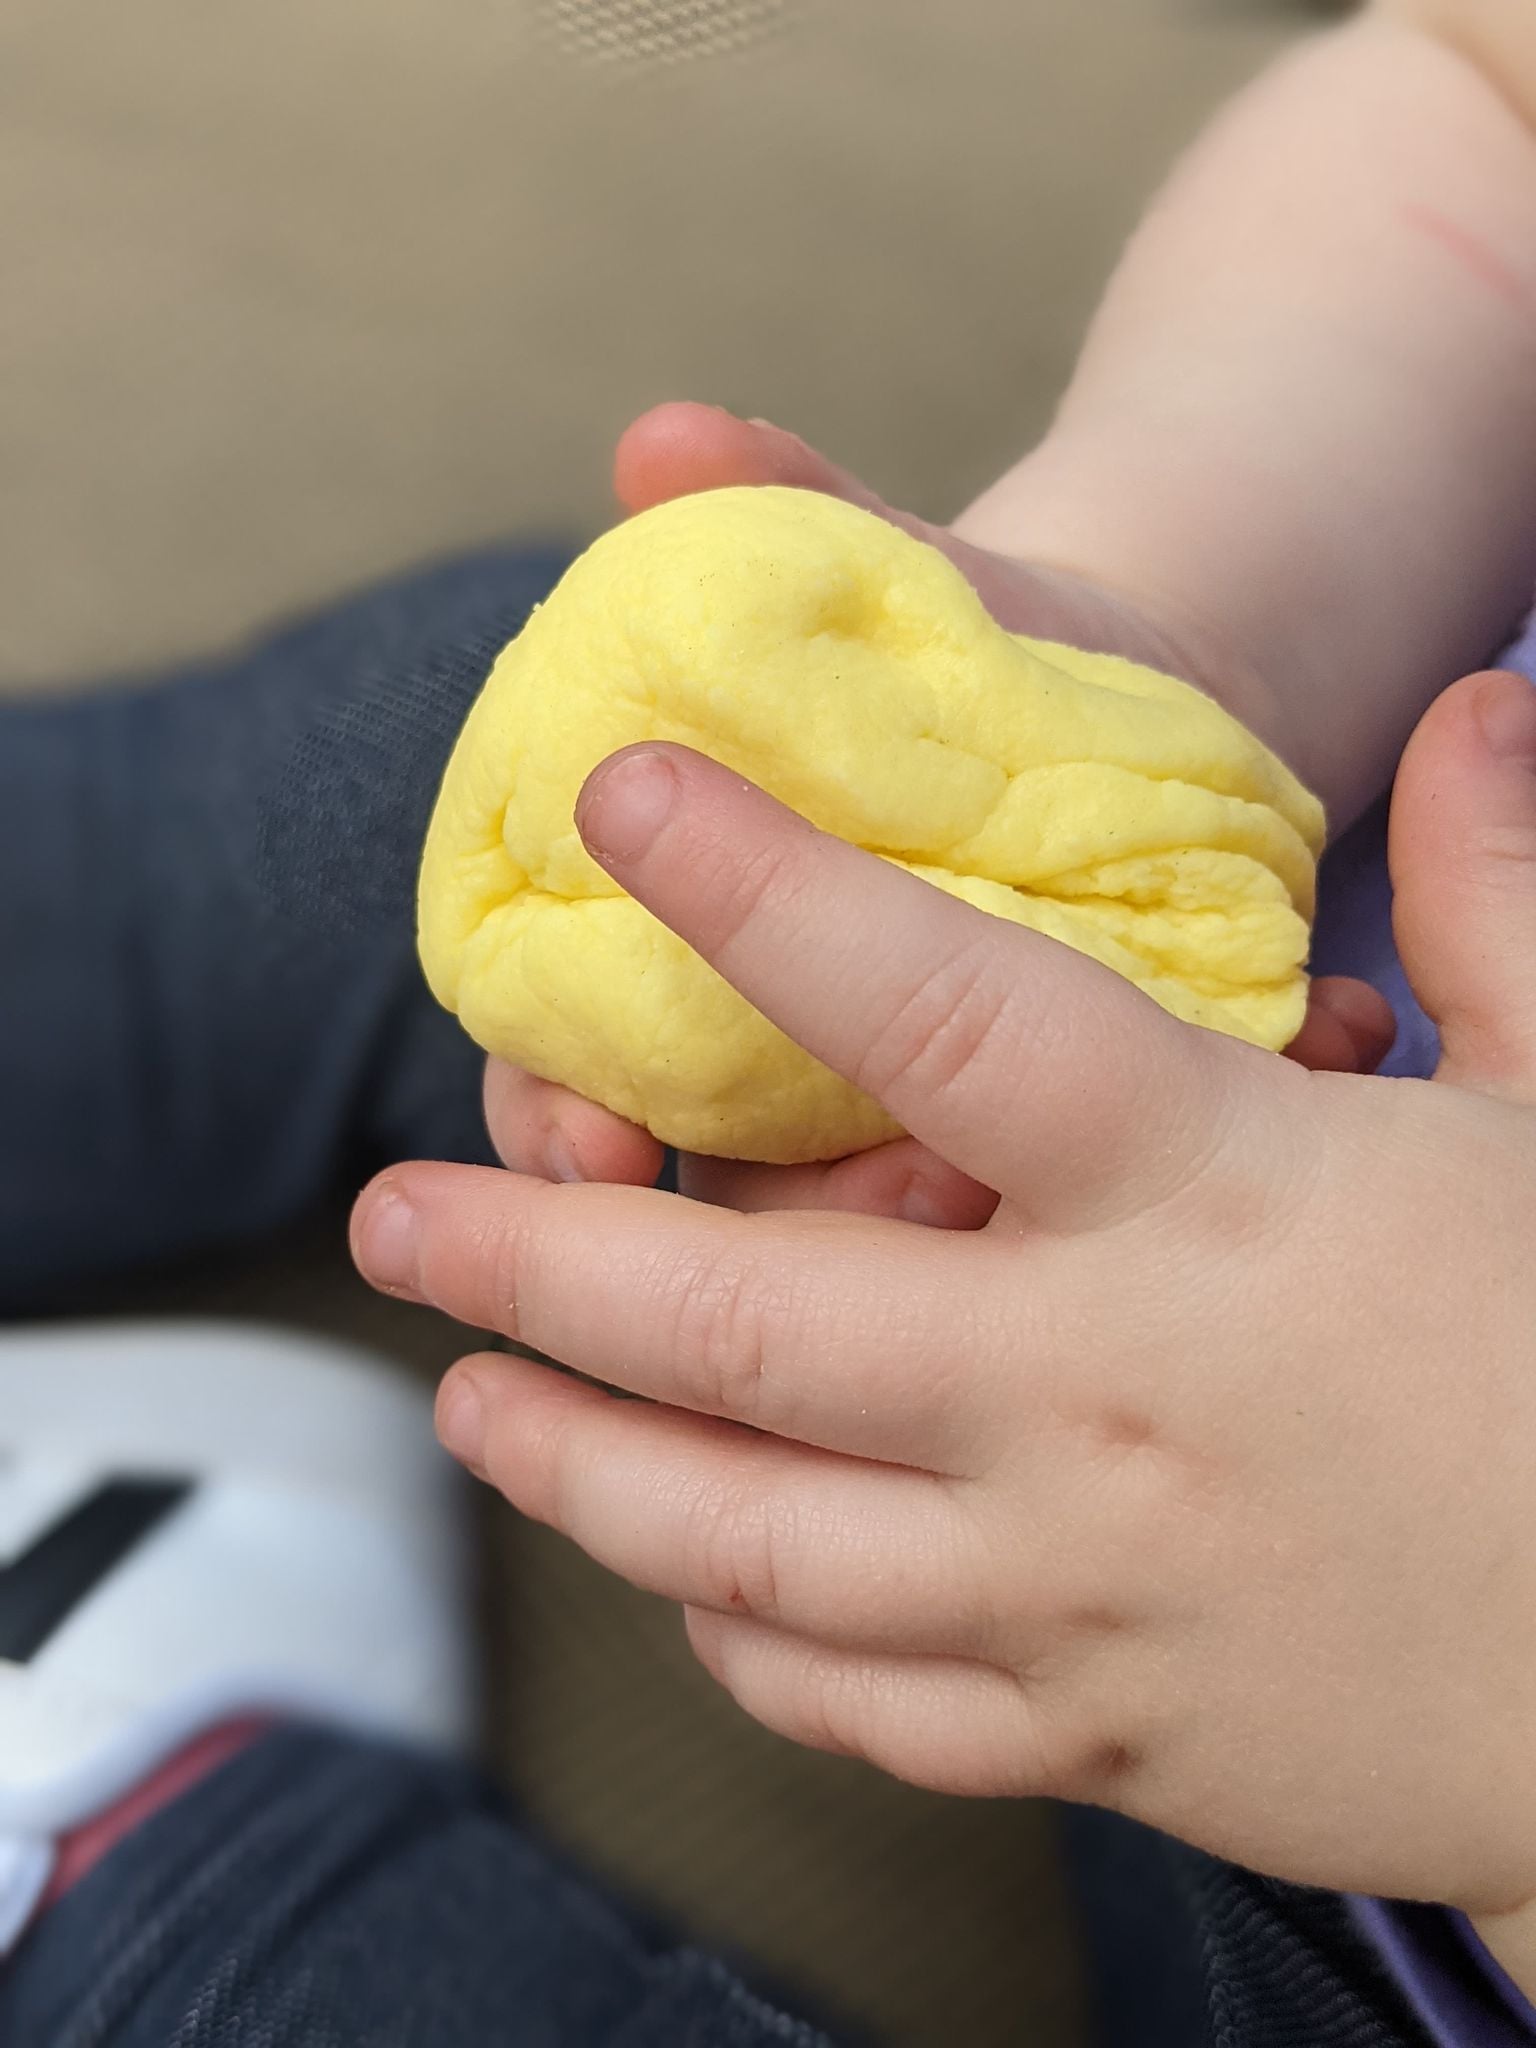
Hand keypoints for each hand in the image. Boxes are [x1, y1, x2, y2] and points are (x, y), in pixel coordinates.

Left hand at [356, 668, 1535, 1980]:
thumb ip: (1507, 904)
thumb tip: (1474, 713)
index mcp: (1207, 1205)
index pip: (937, 1016)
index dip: (759, 893)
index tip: (621, 799)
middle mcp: (1089, 1398)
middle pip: (740, 1320)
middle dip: (534, 1257)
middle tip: (387, 1214)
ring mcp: (1071, 1590)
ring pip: (747, 1544)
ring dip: (578, 1467)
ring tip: (469, 1401)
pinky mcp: (1095, 1736)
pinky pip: (860, 1707)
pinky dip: (744, 1647)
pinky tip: (685, 1597)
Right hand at [485, 401, 1392, 1230]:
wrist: (1125, 688)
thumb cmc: (953, 648)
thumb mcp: (882, 574)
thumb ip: (780, 511)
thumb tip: (665, 436)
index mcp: (674, 973)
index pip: (563, 1088)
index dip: (555, 1127)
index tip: (592, 1147)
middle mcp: (783, 1079)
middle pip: (726, 1211)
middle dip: (796, 1228)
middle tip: (918, 1180)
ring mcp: (916, 1126)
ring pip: (902, 1237)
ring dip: (994, 1210)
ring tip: (1118, 1133)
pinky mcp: (1054, 1134)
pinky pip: (1086, 1188)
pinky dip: (1195, 1133)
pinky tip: (1318, 1035)